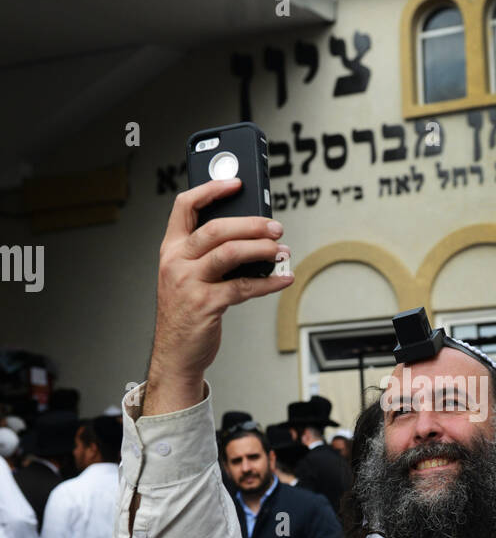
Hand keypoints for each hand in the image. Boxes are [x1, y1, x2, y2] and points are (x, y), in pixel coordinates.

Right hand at [143, 179, 293, 415]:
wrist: (175, 354)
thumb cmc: (186, 312)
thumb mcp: (187, 276)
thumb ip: (209, 254)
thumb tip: (253, 235)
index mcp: (171, 249)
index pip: (185, 206)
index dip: (211, 189)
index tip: (237, 183)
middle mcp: (176, 262)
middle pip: (216, 228)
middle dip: (252, 223)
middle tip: (275, 226)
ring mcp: (189, 283)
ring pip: (230, 252)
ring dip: (262, 249)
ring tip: (281, 249)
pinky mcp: (206, 304)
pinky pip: (244, 287)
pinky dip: (269, 282)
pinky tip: (282, 279)